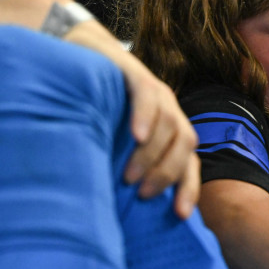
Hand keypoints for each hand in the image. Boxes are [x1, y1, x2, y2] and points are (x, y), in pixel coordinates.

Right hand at [63, 20, 200, 217]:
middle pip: (186, 143)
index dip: (188, 187)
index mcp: (168, 130)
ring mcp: (155, 90)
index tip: (179, 214)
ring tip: (129, 176)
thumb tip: (118, 207)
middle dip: (167, 174)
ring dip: (152, 154)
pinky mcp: (135, 72)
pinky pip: (147, 95)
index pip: (189, 161)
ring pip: (170, 123)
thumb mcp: (111, 140)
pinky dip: (145, 117)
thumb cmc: (94, 107)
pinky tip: (137, 136)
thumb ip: (122, 163)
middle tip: (142, 194)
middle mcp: (168, 110)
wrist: (79, 54)